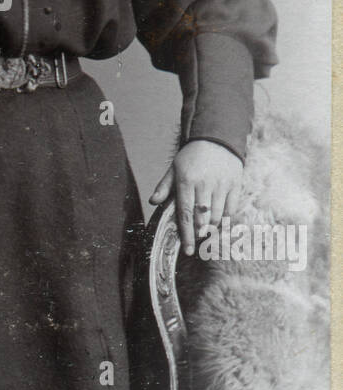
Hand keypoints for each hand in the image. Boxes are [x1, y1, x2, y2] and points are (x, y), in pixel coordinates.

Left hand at [150, 140, 242, 256]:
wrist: (216, 139)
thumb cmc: (191, 157)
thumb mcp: (174, 168)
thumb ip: (164, 186)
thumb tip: (153, 201)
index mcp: (187, 180)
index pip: (186, 213)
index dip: (186, 234)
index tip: (187, 250)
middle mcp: (205, 183)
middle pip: (202, 218)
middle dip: (198, 234)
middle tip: (195, 240)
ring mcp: (222, 184)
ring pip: (217, 216)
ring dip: (210, 228)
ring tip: (205, 230)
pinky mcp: (235, 184)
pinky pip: (231, 210)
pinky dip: (224, 219)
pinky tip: (218, 221)